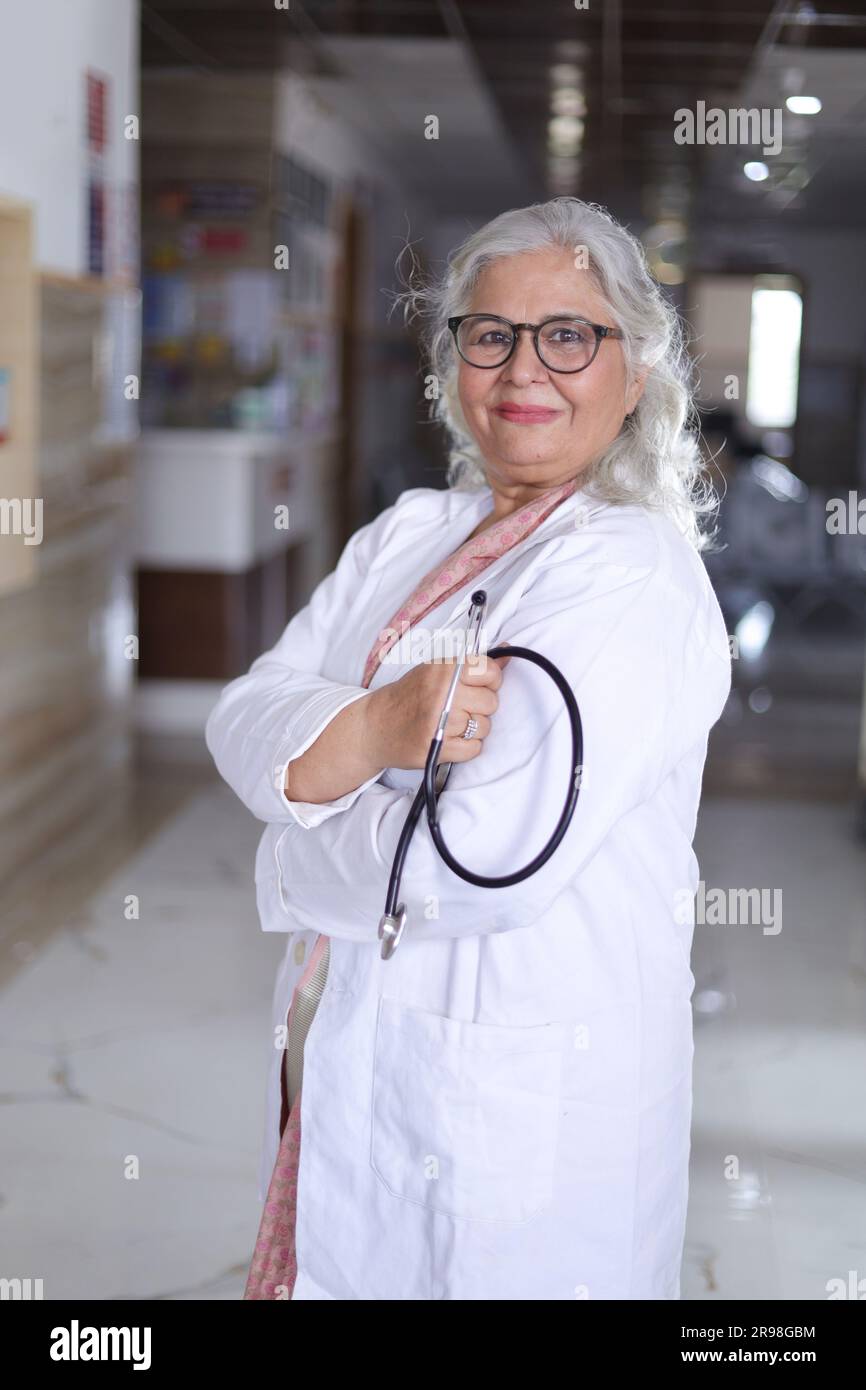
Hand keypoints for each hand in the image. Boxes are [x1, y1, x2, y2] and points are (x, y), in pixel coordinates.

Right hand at [365, 649, 510, 770]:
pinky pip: (474, 748)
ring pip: (484, 727)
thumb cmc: (408, 696)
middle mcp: (442, 694)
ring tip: (451, 724)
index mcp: (443, 670)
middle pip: (491, 702)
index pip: (490, 672)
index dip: (490, 681)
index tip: (478, 685)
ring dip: (472, 728)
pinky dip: (465, 747)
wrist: (375, 726)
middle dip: (479, 706)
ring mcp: (440, 722)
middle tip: (459, 707)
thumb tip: (508, 653)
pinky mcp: (439, 748)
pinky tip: (449, 738)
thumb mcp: (435, 670)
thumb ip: (472, 664)